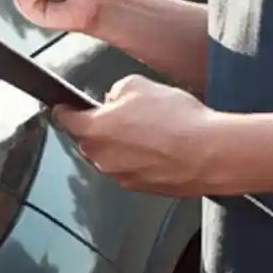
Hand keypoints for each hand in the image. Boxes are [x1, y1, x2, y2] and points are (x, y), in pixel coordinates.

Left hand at [51, 75, 215, 197]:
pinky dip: (138, 158)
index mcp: (94, 131)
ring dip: (120, 144)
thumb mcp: (138, 84)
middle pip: (87, 140)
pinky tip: (159, 145)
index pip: (65, 120)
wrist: (209, 152)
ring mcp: (121, 176)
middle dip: (97, 127)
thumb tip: (114, 99)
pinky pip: (131, 169)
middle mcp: (103, 158)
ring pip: (110, 156)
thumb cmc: (176, 120)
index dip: (64, 110)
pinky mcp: (142, 188)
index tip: (63, 107)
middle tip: (118, 114)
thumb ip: (117, 91)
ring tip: (147, 129)